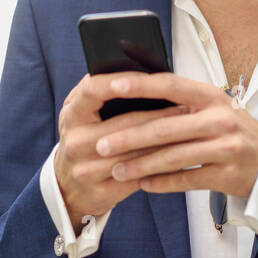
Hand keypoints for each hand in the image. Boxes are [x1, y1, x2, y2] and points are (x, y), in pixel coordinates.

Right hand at [54, 72, 191, 227]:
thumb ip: (100, 92)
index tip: (147, 77)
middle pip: (122, 125)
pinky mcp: (101, 192)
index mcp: (71, 115)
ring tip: (188, 131)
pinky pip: (139, 177)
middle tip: (186, 106)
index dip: (120, 81)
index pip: (93, 90)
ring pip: (135, 153)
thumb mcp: (82, 113)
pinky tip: (179, 156)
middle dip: (158, 114)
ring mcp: (86, 170)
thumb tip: (133, 65)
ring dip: (166, 141)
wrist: (68, 187)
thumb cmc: (85, 139)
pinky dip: (161, 166)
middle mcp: (74, 143)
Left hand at [88, 72, 257, 197]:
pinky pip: (187, 180)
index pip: (171, 85)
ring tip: (117, 171)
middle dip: (128, 137)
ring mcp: (226, 148)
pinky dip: (163, 184)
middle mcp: (220, 119)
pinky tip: (143, 185)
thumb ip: (179, 101)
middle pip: (166, 127)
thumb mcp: (212, 107)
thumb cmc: (230, 130)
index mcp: (212, 96)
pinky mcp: (227, 175)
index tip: (112, 85)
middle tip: (100, 145)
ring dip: (140, 166)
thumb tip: (131, 93)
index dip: (141, 85)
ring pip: (173, 157)